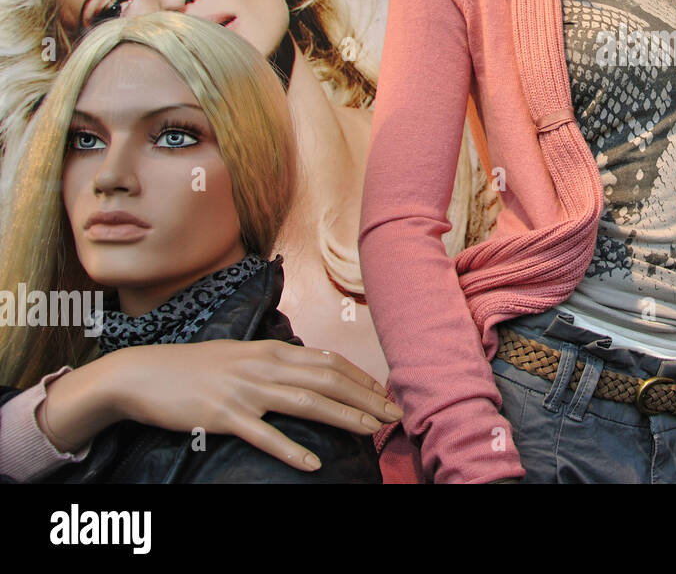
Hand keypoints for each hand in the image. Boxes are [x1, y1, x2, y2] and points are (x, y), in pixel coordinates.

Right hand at [40, 340, 401, 471]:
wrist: (143, 374)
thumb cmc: (196, 368)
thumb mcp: (242, 356)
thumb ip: (276, 362)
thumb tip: (310, 371)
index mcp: (272, 351)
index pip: (329, 362)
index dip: (361, 378)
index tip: (384, 394)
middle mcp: (264, 367)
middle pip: (328, 380)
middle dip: (365, 397)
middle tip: (393, 414)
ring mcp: (245, 391)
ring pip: (306, 402)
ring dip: (343, 417)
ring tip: (371, 431)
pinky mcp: (224, 416)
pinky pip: (264, 435)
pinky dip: (291, 449)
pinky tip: (313, 463)